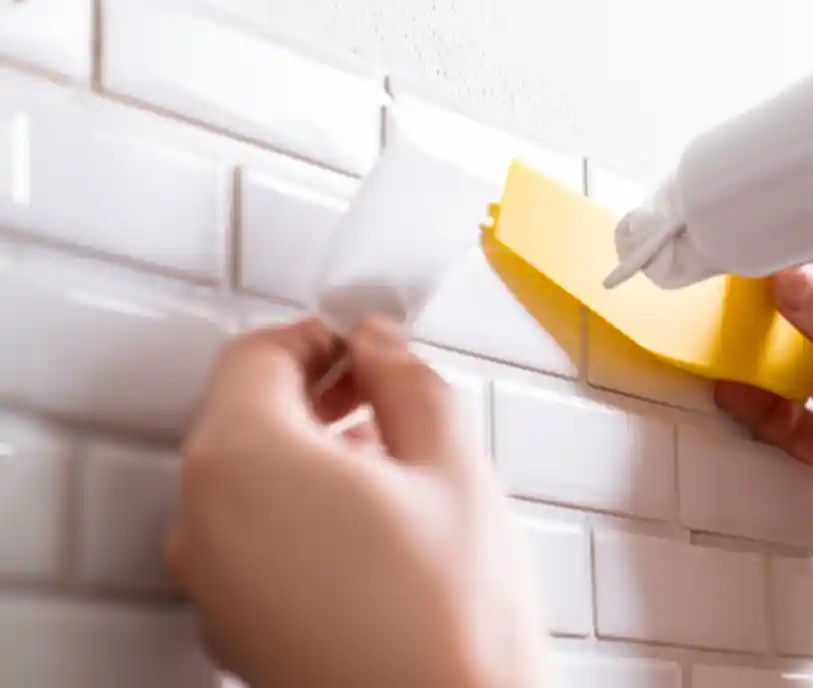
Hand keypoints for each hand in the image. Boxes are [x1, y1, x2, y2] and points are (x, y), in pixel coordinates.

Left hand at [167, 318, 548, 687]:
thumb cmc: (451, 620)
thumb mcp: (453, 464)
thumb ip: (408, 379)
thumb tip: (380, 346)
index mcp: (243, 461)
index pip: (256, 356)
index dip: (318, 337)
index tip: (362, 346)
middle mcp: (203, 523)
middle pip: (242, 419)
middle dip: (313, 395)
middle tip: (380, 394)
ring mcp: (212, 586)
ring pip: (245, 483)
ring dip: (307, 455)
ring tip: (390, 464)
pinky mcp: (234, 630)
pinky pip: (250, 542)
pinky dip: (297, 515)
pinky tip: (371, 528)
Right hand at [715, 250, 812, 596]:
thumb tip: (793, 278)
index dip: (810, 248)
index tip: (756, 243)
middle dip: (774, 300)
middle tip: (720, 290)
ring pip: (802, 364)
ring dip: (762, 355)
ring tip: (715, 340)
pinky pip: (797, 421)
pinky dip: (764, 409)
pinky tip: (734, 395)